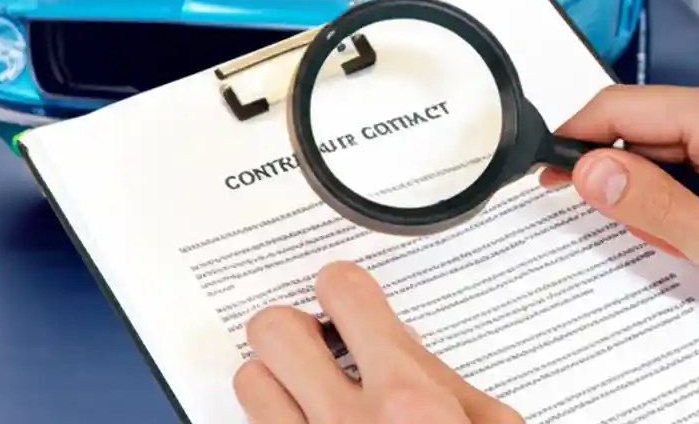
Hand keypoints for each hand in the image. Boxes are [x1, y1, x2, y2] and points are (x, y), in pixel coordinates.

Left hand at [234, 261, 521, 423]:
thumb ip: (448, 379)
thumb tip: (406, 344)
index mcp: (407, 401)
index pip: (342, 292)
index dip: (341, 288)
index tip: (344, 297)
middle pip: (274, 329)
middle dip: (295, 328)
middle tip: (318, 343)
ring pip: (251, 381)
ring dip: (276, 380)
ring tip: (305, 392)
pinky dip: (276, 418)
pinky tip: (303, 422)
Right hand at [540, 72, 698, 416]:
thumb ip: (649, 205)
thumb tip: (589, 170)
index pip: (628, 107)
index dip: (579, 139)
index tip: (547, 168)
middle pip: (649, 126)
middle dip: (631, 181)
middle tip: (644, 231)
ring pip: (671, 143)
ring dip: (663, 192)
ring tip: (697, 240)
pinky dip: (688, 189)